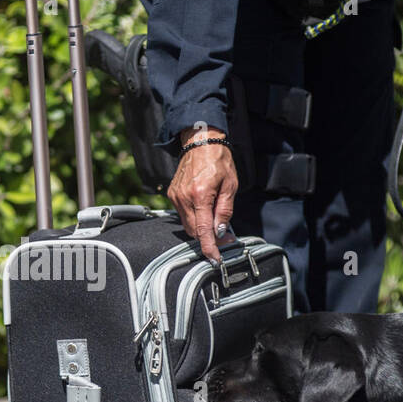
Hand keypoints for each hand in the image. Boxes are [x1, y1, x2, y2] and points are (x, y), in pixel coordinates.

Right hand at [167, 127, 237, 262]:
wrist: (200, 142)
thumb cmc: (218, 161)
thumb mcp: (231, 185)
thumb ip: (224, 210)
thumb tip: (220, 231)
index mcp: (200, 195)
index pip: (203, 230)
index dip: (209, 248)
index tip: (214, 260)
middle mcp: (184, 198)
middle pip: (194, 231)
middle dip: (209, 238)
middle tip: (226, 236)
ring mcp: (175, 197)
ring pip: (188, 225)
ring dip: (201, 228)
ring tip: (216, 218)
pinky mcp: (171, 194)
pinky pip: (183, 214)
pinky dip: (194, 217)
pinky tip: (204, 208)